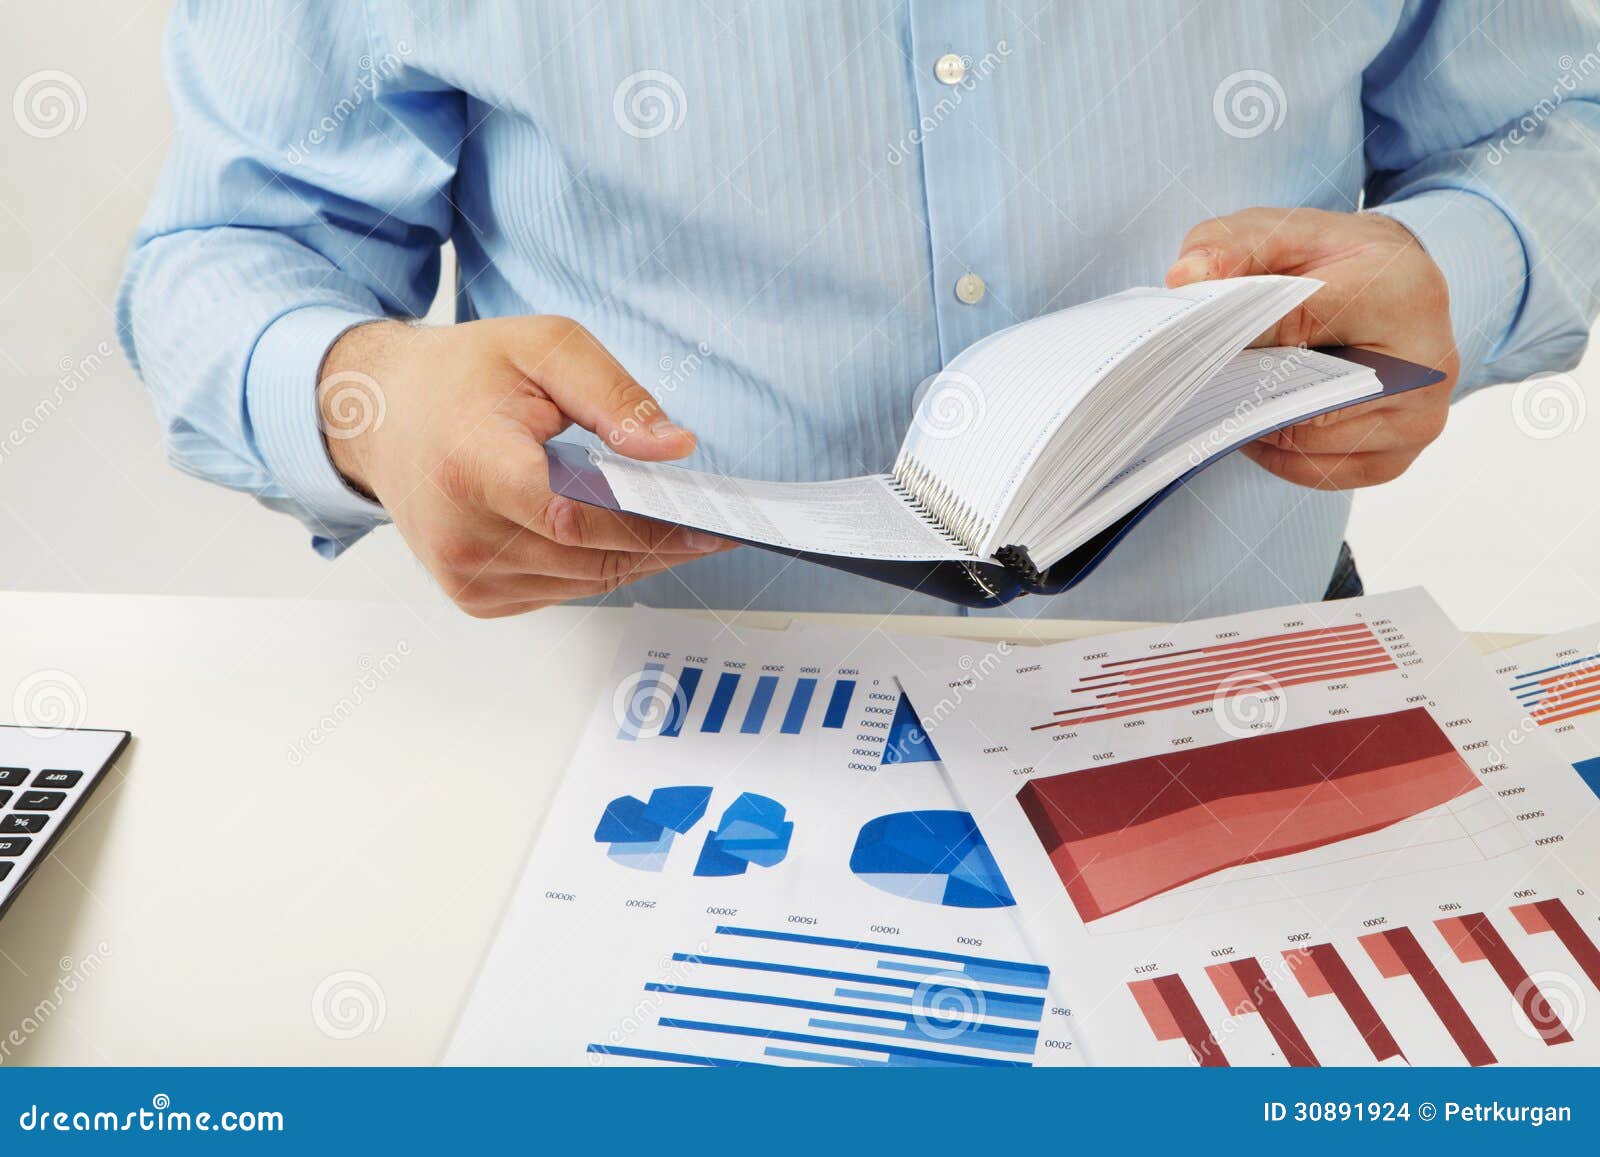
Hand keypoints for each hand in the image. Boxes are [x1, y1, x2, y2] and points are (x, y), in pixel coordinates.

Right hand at [320, 316, 732, 616]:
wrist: (380, 416)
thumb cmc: (461, 377)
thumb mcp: (542, 347)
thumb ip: (613, 395)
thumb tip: (674, 448)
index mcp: (472, 466)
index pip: (574, 516)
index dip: (648, 525)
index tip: (707, 523)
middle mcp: (462, 535)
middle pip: (590, 556)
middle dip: (661, 542)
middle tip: (713, 523)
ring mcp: (467, 574)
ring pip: (586, 582)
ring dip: (637, 557)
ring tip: (677, 524)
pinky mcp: (476, 595)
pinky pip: (564, 589)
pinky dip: (598, 564)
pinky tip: (616, 533)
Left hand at [1165, 207, 1459, 488]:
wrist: (1396, 288)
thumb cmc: (1335, 261)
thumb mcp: (1285, 232)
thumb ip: (1233, 246)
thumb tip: (1186, 279)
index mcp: (1403, 293)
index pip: (1300, 321)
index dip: (1238, 332)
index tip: (1195, 340)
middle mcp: (1425, 365)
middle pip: (1303, 395)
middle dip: (1244, 386)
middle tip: (1200, 377)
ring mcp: (1417, 419)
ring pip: (1304, 441)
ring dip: (1256, 420)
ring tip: (1234, 389)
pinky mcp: (1397, 459)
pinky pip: (1314, 471)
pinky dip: (1277, 450)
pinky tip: (1262, 417)